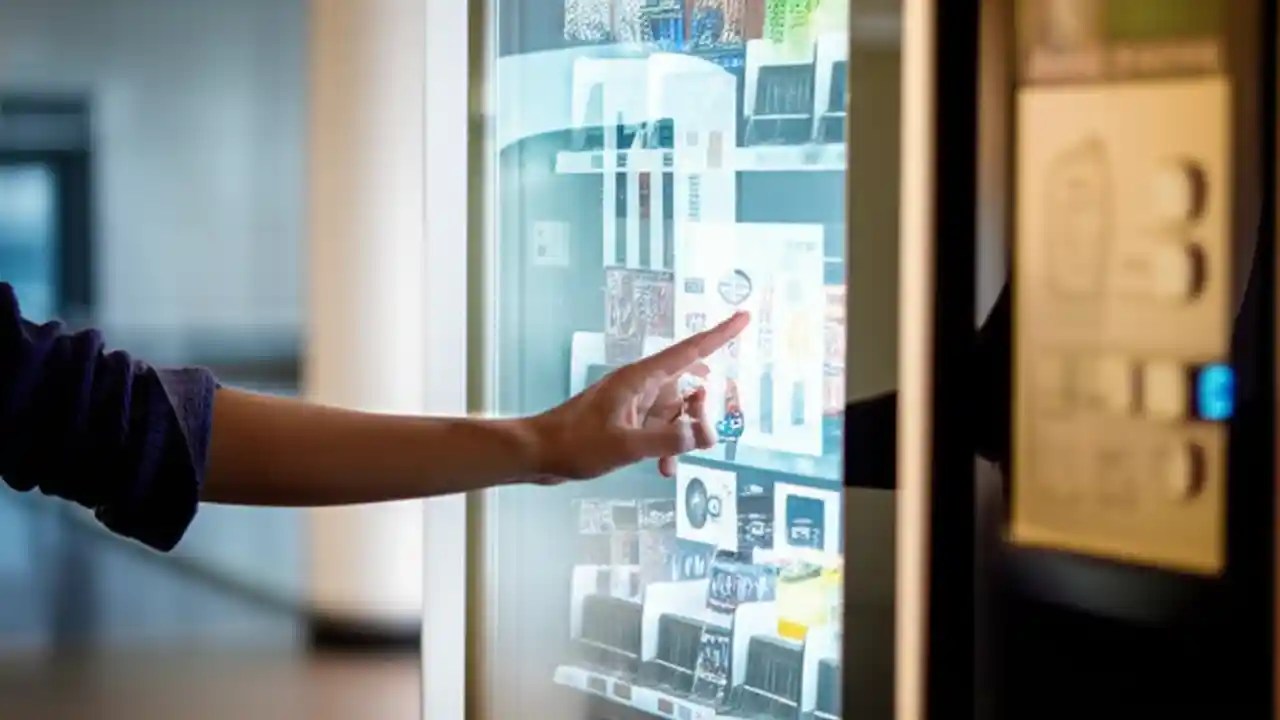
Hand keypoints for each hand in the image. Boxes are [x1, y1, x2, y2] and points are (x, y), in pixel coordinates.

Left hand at [528, 312, 749, 481]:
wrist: (539, 453)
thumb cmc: (575, 445)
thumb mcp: (624, 446)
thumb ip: (666, 442)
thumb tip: (699, 435)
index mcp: (640, 379)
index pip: (690, 351)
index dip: (720, 335)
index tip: (744, 318)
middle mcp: (640, 385)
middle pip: (689, 385)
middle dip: (702, 411)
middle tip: (701, 438)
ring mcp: (634, 403)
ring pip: (676, 412)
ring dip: (682, 436)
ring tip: (673, 462)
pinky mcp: (627, 420)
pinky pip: (661, 428)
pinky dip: (668, 446)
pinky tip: (664, 469)